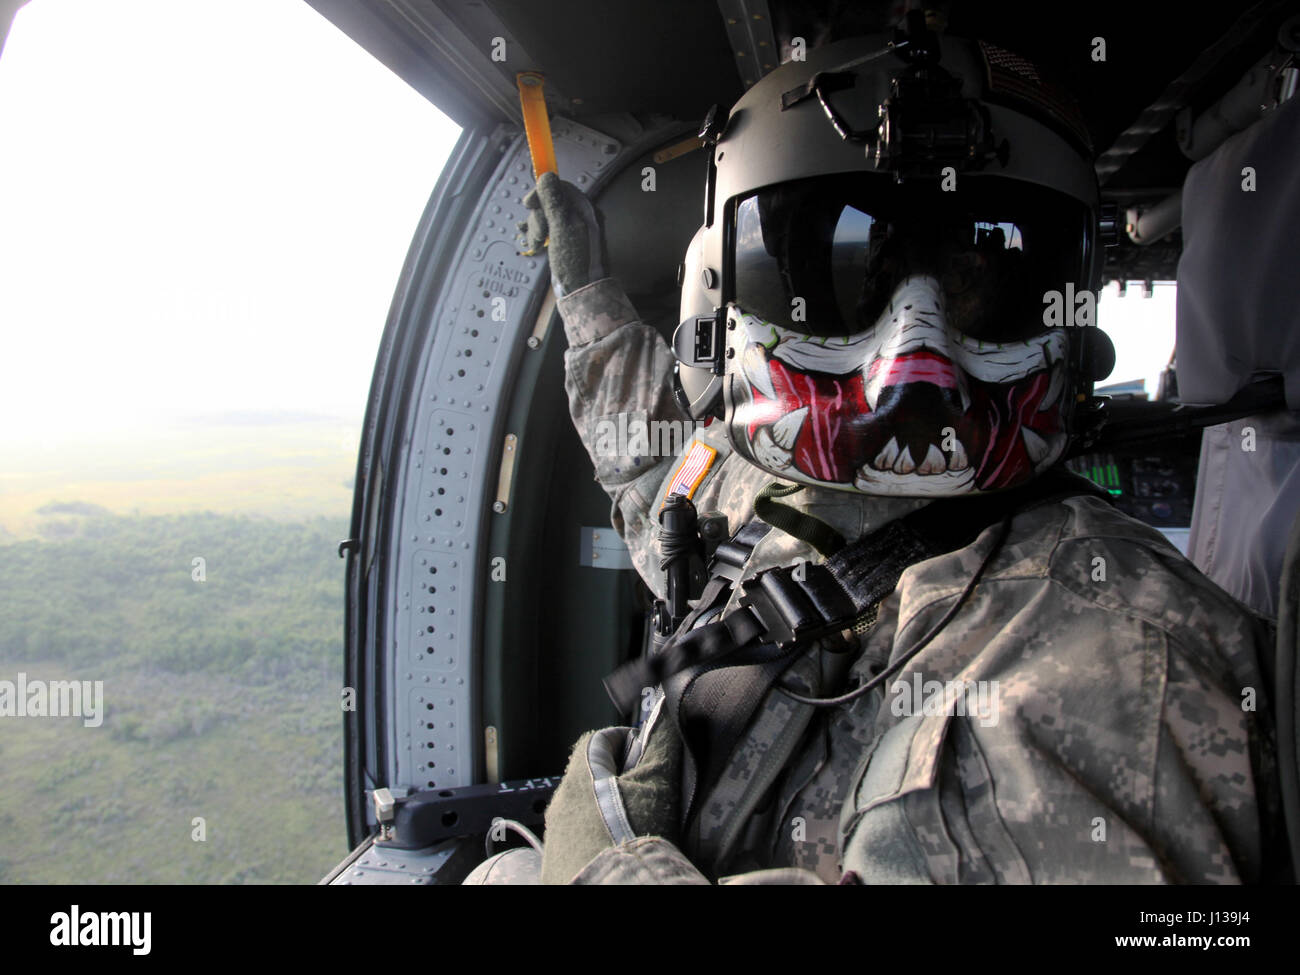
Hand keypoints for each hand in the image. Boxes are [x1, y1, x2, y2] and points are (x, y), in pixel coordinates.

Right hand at [517, 171, 604, 297]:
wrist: (581, 291)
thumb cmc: (576, 263)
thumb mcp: (562, 228)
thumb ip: (554, 201)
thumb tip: (546, 176)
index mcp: (584, 209)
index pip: (559, 187)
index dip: (542, 193)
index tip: (529, 203)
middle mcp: (578, 216)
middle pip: (549, 202)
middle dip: (538, 216)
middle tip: (540, 234)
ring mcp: (570, 229)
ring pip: (545, 216)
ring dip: (536, 228)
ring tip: (537, 243)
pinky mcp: (562, 241)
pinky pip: (546, 229)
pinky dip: (538, 234)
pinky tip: (533, 242)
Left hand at [539, 707, 681, 883]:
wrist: (613, 891)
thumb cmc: (634, 837)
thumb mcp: (658, 784)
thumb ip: (661, 745)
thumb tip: (664, 716)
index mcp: (579, 776)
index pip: (597, 739)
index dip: (625, 740)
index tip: (645, 751)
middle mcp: (560, 804)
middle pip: (590, 777)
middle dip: (619, 780)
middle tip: (649, 793)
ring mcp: (555, 838)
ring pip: (584, 811)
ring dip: (608, 812)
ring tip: (638, 827)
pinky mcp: (556, 867)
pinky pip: (578, 843)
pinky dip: (599, 841)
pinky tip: (620, 851)